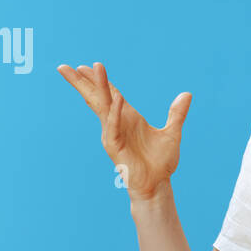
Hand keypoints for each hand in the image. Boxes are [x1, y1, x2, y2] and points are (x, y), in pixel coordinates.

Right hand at [56, 61, 191, 200]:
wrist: (157, 185)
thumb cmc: (161, 162)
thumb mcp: (172, 133)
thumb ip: (177, 113)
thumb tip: (187, 94)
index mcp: (128, 117)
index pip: (110, 94)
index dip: (99, 80)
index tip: (86, 66)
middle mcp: (117, 123)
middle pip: (96, 97)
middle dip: (81, 82)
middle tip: (64, 66)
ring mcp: (113, 134)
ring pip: (102, 106)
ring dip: (96, 87)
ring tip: (87, 68)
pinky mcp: (114, 146)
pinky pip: (113, 125)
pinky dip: (115, 111)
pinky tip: (117, 97)